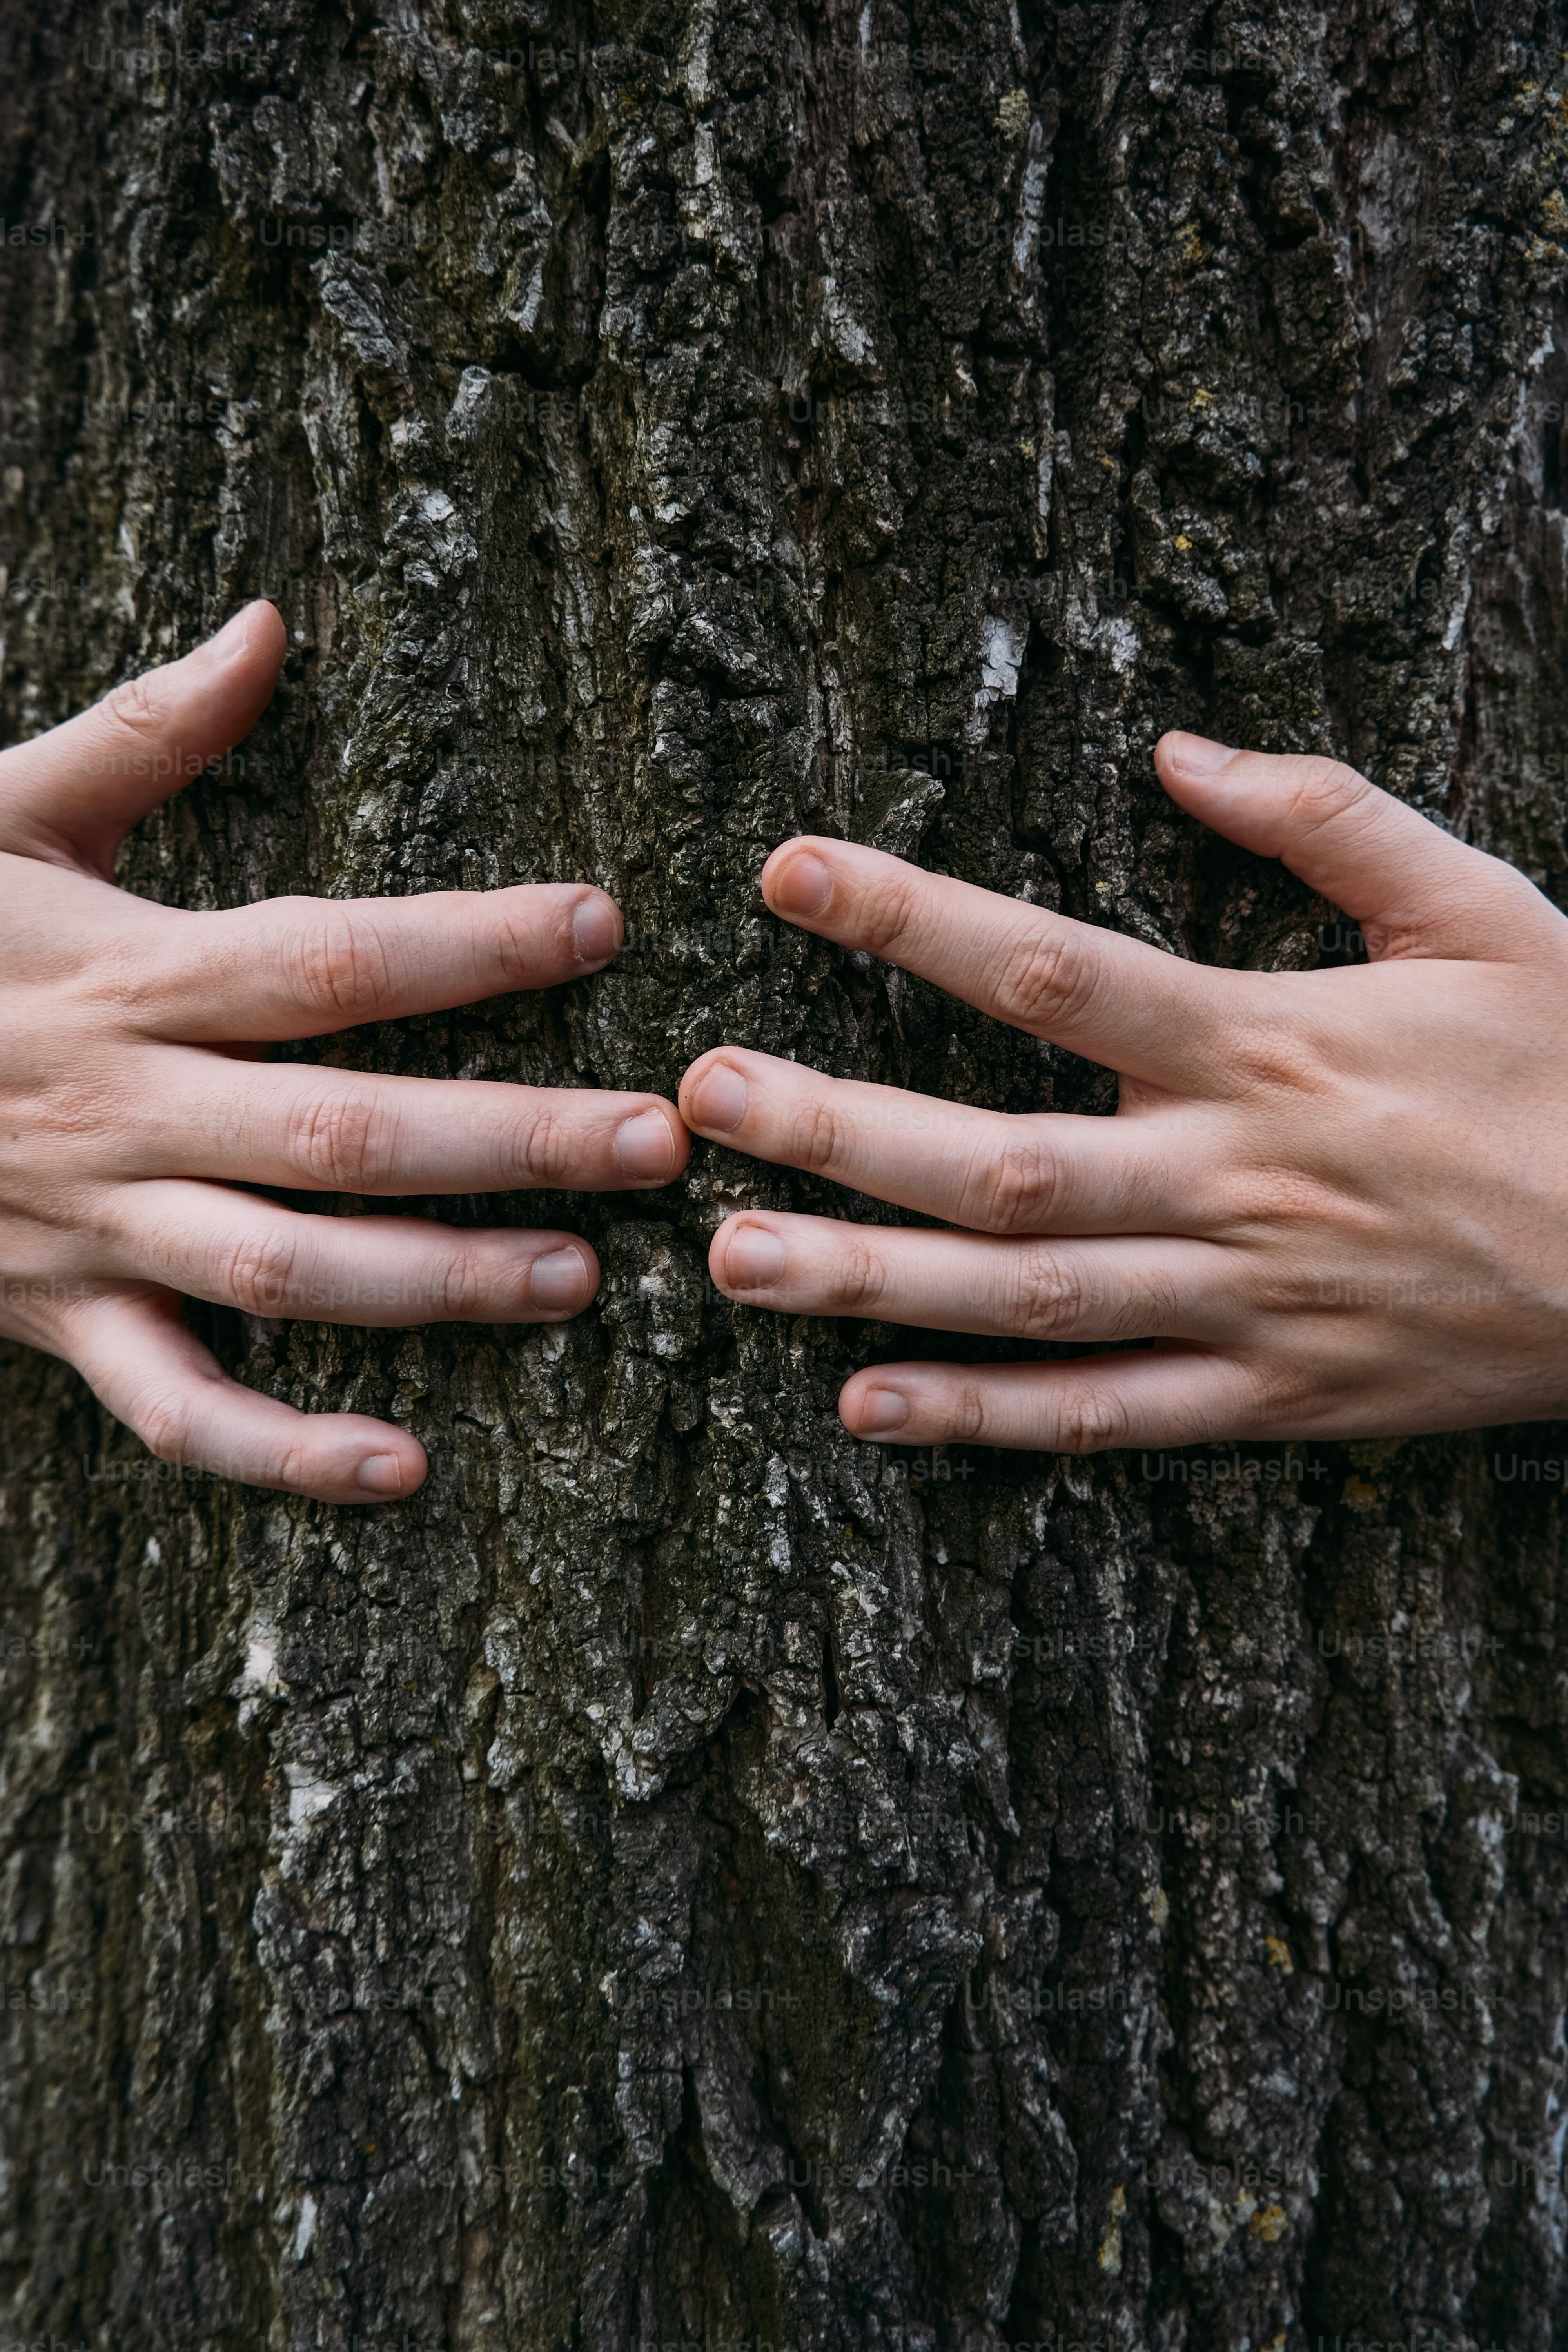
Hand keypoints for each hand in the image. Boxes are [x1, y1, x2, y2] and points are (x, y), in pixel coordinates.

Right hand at [0, 603, 686, 1501]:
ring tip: (578, 1276)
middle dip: (508, 1138)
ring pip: (287, 1273)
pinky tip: (401, 1469)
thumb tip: (265, 622)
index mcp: (128, 975)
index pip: (327, 956)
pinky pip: (178, 1409)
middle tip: (656, 1140)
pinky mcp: (60, 1319)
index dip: (468, 942)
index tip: (599, 926)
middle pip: (344, 1130)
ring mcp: (95, 1228)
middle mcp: (129, 1109)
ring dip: (439, 1284)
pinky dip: (283, 1451)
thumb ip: (142, 727)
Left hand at [679, 740, 1567, 1453]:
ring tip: (731, 1259)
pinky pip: (1110, 1420)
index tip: (788, 875)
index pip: (1053, 969)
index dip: (909, 918)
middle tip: (695, 1102)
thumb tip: (1180, 754)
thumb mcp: (1489, 908)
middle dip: (839, 1125)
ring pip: (1031, 1300)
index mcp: (1276, 1043)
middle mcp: (1239, 1178)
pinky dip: (988, 1423)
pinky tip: (866, 1412)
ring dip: (873, 1284)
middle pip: (1005, 1157)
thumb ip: (1332, 820)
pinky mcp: (1279, 1399)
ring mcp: (1252, 1302)